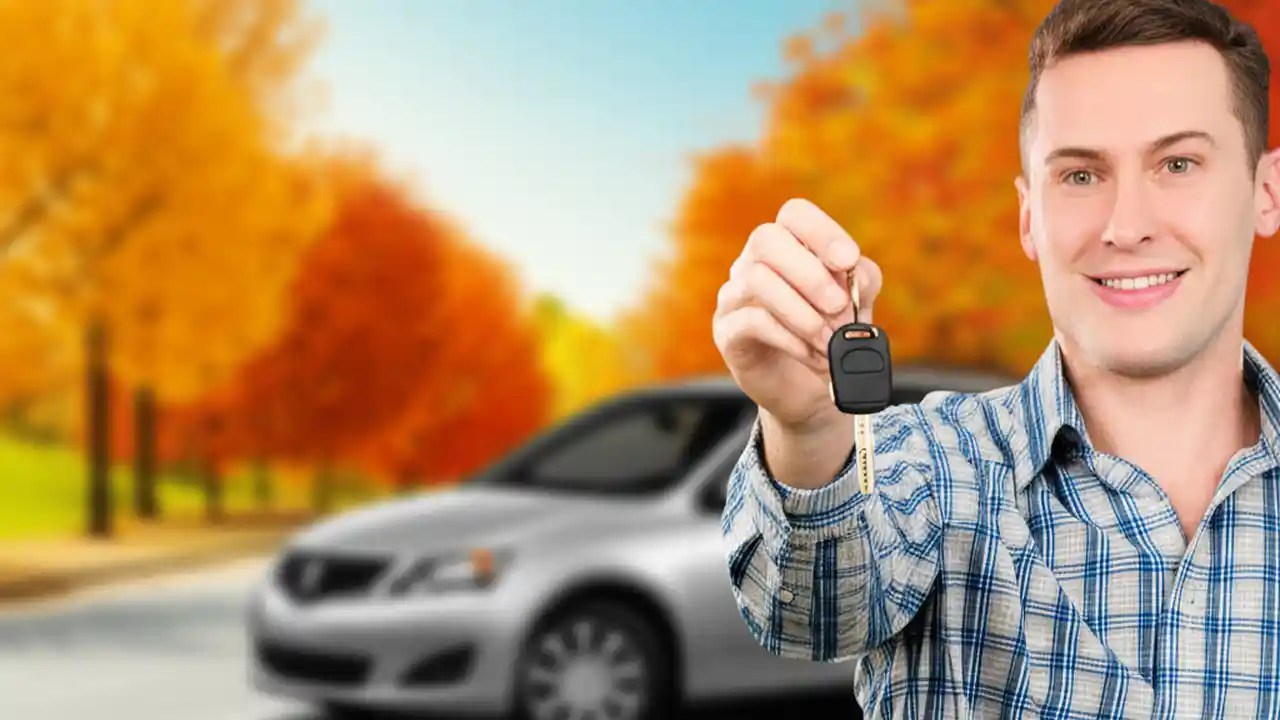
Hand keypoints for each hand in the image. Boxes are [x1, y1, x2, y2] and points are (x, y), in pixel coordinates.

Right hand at [712, 198, 882, 433]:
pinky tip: (813, 355)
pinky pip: (751, 322)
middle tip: (839, 306)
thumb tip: (853, 273)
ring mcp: (735, 296)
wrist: (809, 393)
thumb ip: (860, 282)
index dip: (821, 231)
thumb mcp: (857, 306)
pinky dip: (791, 338)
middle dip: (810, 273)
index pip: (794, 214)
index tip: (848, 260)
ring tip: (829, 341)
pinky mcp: (726, 331)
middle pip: (766, 239)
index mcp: (788, 246)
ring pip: (757, 280)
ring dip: (803, 312)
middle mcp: (753, 262)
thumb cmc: (830, 338)